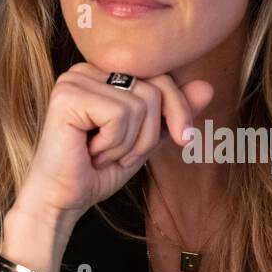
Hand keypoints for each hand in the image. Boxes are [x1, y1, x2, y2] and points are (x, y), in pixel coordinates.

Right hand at [12, 62, 213, 227]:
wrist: (63, 201)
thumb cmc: (98, 171)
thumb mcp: (146, 139)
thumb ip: (173, 112)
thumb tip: (208, 87)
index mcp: (104, 74)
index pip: (161, 77)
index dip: (179, 110)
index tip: (184, 139)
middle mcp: (87, 69)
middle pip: (155, 89)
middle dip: (150, 134)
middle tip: (120, 155)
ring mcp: (75, 79)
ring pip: (140, 104)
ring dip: (129, 143)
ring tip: (101, 153)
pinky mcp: (67, 95)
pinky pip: (120, 114)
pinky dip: (114, 144)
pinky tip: (89, 151)